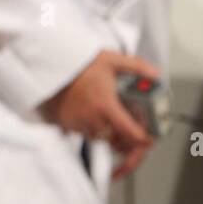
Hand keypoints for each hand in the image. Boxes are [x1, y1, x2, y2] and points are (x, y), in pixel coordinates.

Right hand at [38, 50, 159, 179]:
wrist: (47, 70)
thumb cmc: (77, 66)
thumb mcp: (110, 60)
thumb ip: (136, 67)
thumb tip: (155, 74)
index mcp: (107, 107)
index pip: (132, 134)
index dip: (145, 140)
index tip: (150, 137)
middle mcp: (94, 121)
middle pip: (120, 143)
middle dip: (130, 140)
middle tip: (137, 132)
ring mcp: (81, 126)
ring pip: (105, 139)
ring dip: (114, 134)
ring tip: (116, 117)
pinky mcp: (70, 127)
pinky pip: (90, 134)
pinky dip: (98, 129)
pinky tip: (99, 114)